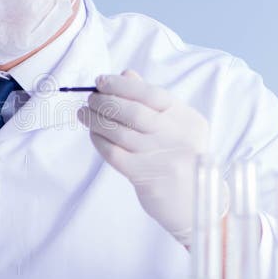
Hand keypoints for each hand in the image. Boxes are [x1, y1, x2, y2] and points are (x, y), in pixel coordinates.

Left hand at [77, 70, 212, 244]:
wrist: (193, 204)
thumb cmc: (179, 159)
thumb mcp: (176, 128)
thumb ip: (152, 102)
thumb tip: (126, 74)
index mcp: (187, 119)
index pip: (151, 93)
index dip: (122, 85)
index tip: (101, 81)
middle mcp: (177, 136)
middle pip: (133, 111)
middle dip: (105, 101)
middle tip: (90, 98)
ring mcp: (161, 157)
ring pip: (118, 130)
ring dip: (95, 119)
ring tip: (83, 113)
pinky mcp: (144, 176)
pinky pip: (112, 151)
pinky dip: (98, 139)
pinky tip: (92, 133)